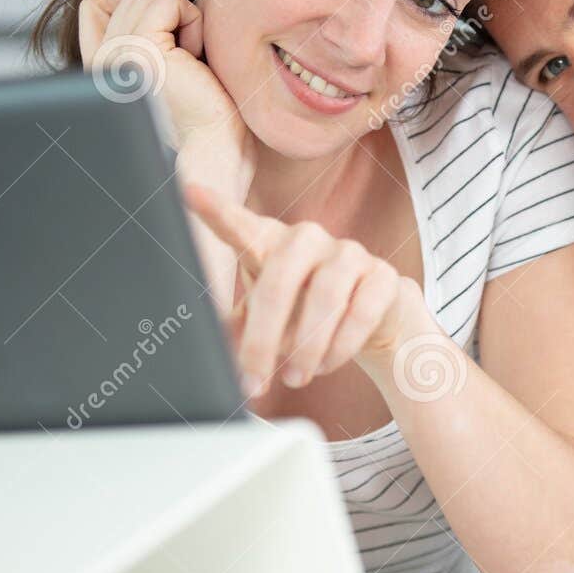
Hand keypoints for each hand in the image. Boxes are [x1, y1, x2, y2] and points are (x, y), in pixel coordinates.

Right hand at [78, 0, 253, 198]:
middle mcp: (97, 61)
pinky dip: (192, 19)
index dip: (139, 9)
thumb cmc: (203, 105)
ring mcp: (115, 54)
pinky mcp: (140, 49)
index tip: (170, 44)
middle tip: (185, 58)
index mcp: (97, 66)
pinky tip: (195, 56)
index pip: (94, 5)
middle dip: (170, 16)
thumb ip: (141, 30)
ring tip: (189, 59)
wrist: (216, 144)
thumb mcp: (162, 62)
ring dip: (182, 18)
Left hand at [183, 184, 432, 396]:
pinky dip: (340, 346)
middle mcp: (307, 239)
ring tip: (294, 378)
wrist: (373, 318)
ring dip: (307, 346)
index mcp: (270, 243)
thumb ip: (236, 328)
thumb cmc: (305, 313)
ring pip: (325, 296)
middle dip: (263, 337)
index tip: (190, 193)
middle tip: (254, 379)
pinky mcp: (383, 276)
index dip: (217, 211)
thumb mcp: (264, 319)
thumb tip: (204, 349)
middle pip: (280, 279)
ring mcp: (349, 253)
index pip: (241, 225)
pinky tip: (327, 365)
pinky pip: (361, 311)